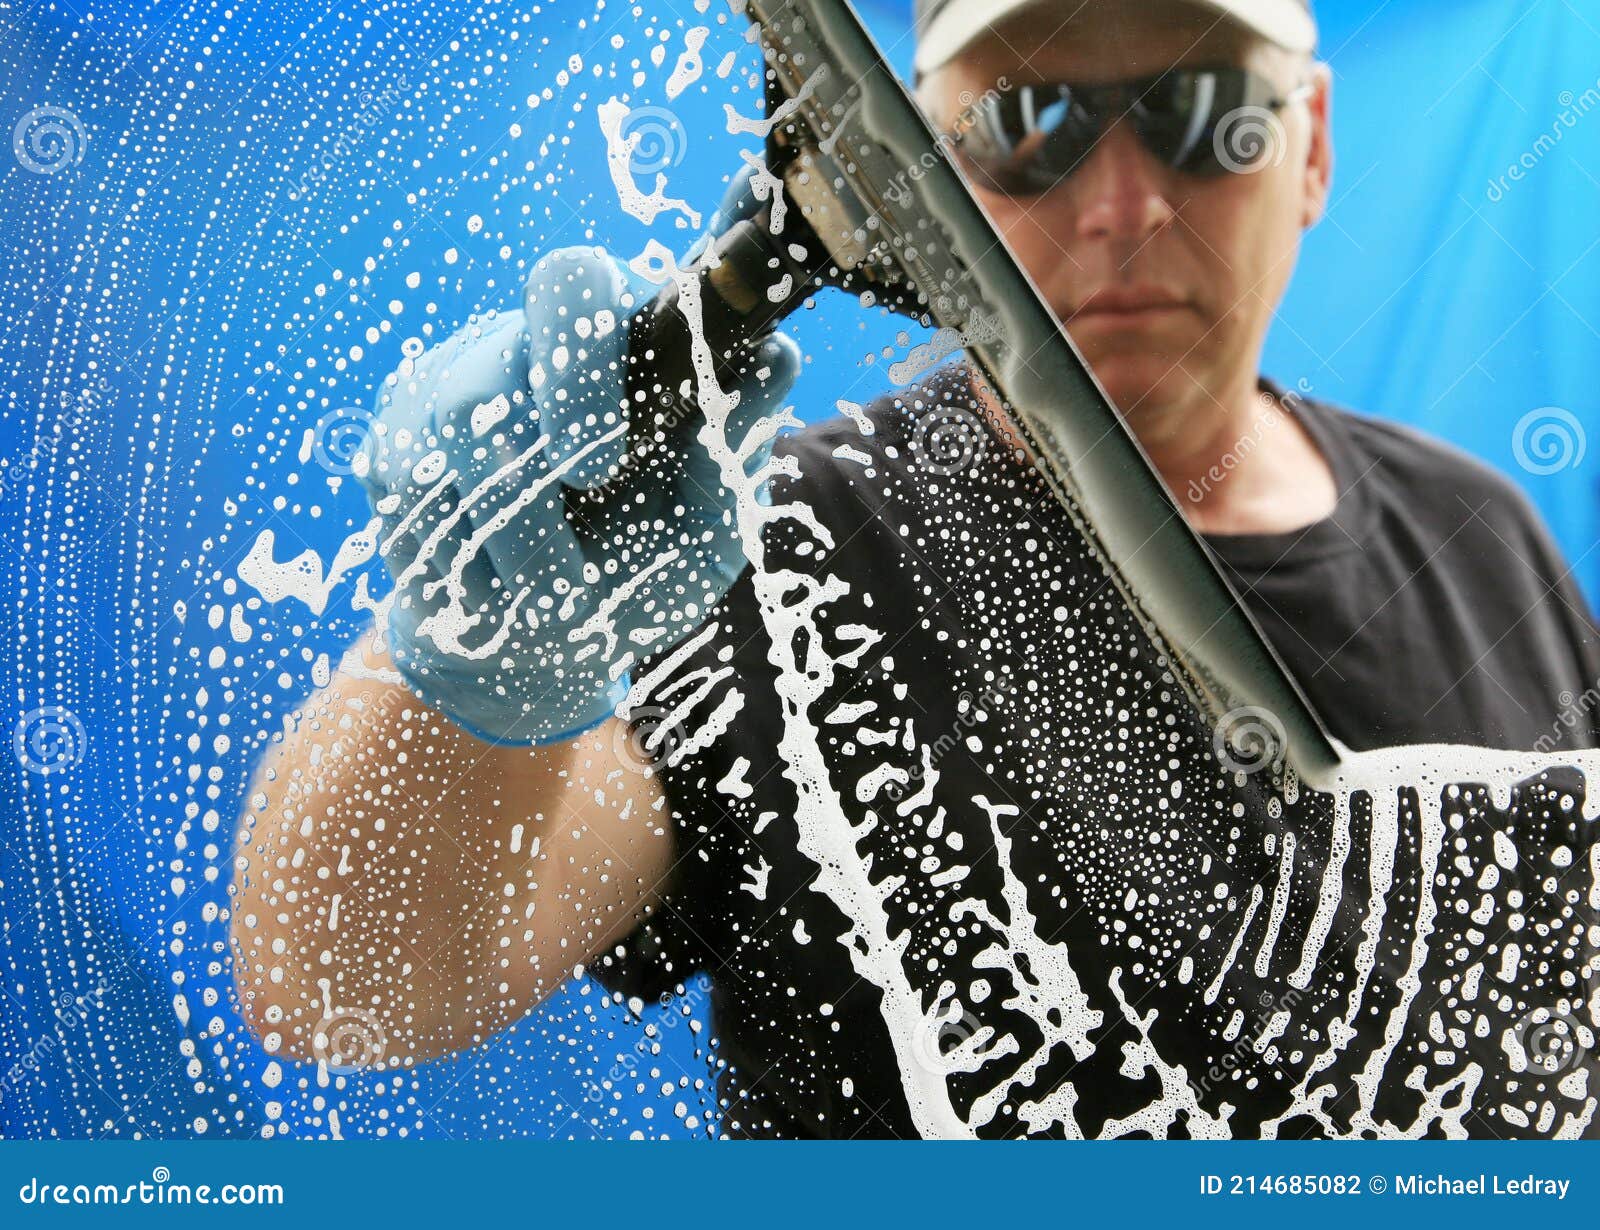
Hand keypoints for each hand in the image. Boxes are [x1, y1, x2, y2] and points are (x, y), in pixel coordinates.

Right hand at [359, 233, 800, 743]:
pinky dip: (461, 559)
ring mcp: (438, 391)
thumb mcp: (704, 530)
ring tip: (549, 584)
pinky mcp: (386, 447)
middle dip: (529, 455)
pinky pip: (404, 495)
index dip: (577, 353)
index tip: (600, 463)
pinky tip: (491, 581)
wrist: (541, 649)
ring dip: (509, 536)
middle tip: (578, 517)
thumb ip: (730, 449)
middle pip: (486, 363)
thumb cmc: (639, 575)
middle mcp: (513, 349)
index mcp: (600, 344)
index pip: (570, 281)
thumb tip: (777, 357)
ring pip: (446, 434)